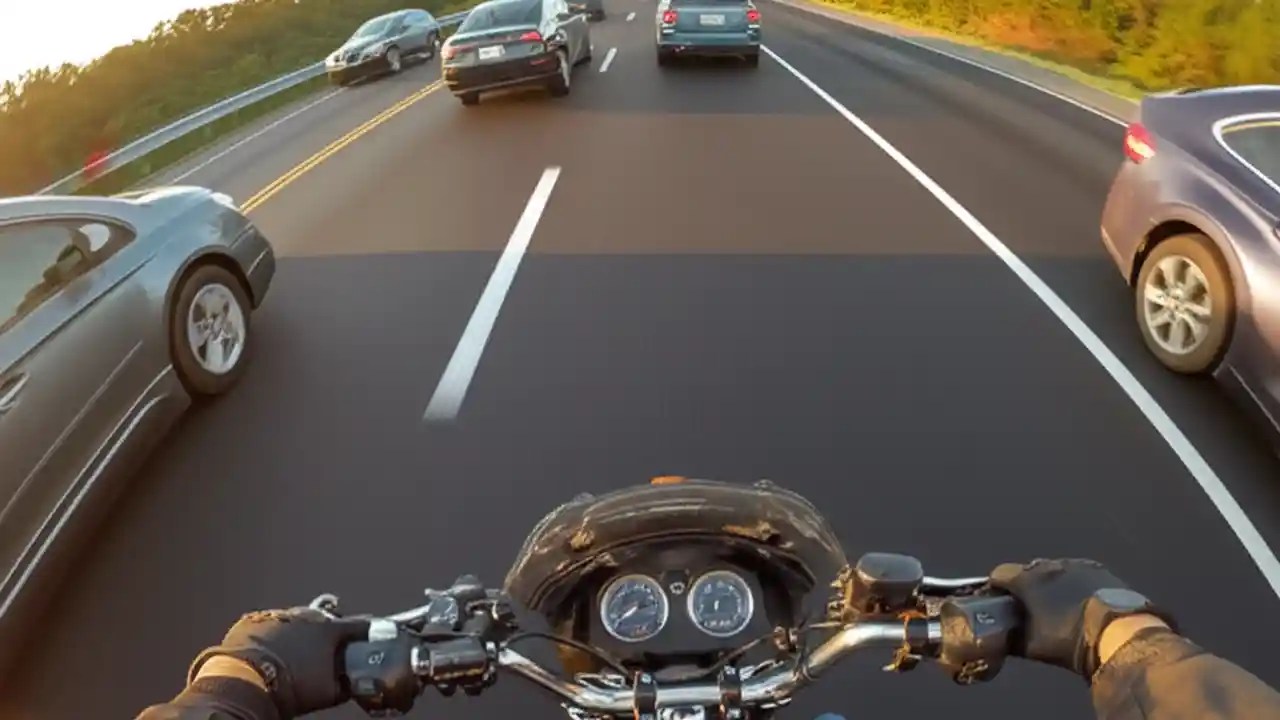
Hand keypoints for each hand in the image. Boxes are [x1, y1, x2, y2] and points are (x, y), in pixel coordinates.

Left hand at [188, 606, 370, 716]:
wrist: (246, 685)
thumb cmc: (292, 688)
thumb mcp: (328, 692)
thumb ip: (347, 681)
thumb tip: (357, 682)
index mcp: (330, 629)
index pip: (358, 624)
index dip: (366, 630)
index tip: (371, 634)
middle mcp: (307, 615)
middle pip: (326, 619)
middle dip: (329, 631)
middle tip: (326, 649)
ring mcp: (279, 615)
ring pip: (297, 620)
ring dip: (300, 632)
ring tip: (296, 652)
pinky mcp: (253, 621)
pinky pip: (271, 625)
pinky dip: (275, 635)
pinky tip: (272, 651)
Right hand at [989, 558, 1175, 679]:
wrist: (1120, 635)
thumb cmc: (1070, 639)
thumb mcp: (1033, 646)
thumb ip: (1011, 638)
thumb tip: (1000, 639)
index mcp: (1029, 579)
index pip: (1001, 572)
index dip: (997, 585)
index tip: (999, 597)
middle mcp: (1051, 565)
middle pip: (1030, 570)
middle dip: (1028, 584)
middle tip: (1032, 607)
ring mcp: (1079, 565)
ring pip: (1057, 571)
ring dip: (1055, 584)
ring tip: (1060, 606)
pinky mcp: (1102, 571)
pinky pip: (1082, 574)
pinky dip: (1078, 585)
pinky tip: (1083, 604)